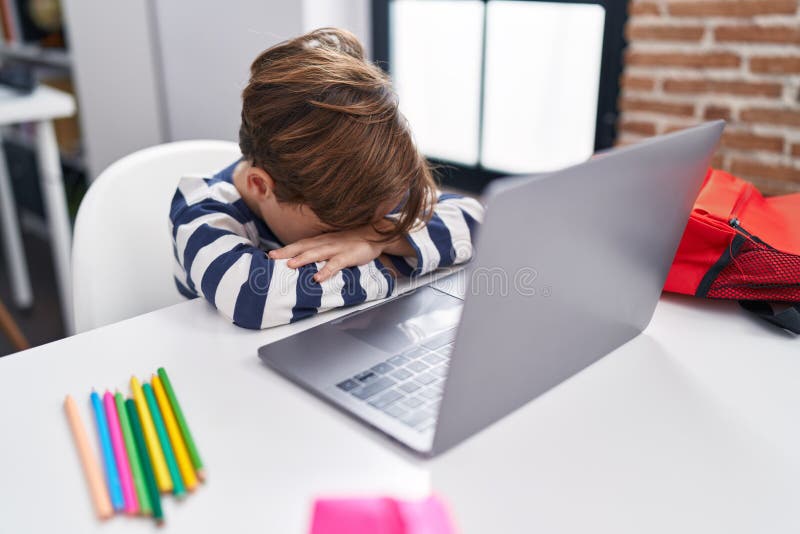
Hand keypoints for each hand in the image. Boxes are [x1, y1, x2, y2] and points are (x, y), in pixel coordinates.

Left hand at [269, 226, 386, 282]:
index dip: (284, 249)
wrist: (375, 233)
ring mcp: (336, 248)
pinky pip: (335, 264)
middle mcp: (325, 242)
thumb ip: (319, 250)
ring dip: (302, 258)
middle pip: (303, 247)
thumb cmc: (352, 240)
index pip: (299, 244)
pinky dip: (326, 271)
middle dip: (286, 252)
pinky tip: (318, 278)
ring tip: (289, 265)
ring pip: (316, 253)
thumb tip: (303, 259)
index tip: (269, 255)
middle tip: (271, 258)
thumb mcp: (333, 243)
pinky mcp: (348, 255)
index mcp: (320, 240)